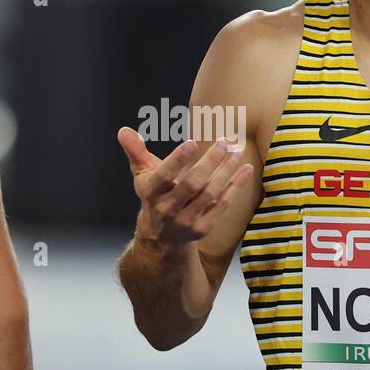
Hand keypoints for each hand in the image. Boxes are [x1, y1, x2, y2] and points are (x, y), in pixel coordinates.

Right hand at [117, 128, 251, 247]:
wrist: (161, 238)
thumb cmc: (155, 195)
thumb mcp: (142, 174)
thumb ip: (135, 151)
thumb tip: (124, 131)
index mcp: (151, 192)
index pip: (164, 175)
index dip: (178, 160)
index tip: (192, 143)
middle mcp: (166, 209)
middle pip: (192, 184)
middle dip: (210, 162)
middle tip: (225, 142)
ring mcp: (185, 221)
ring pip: (209, 194)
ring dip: (226, 172)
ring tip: (237, 151)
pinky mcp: (202, 228)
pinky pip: (221, 206)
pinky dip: (235, 187)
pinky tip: (246, 169)